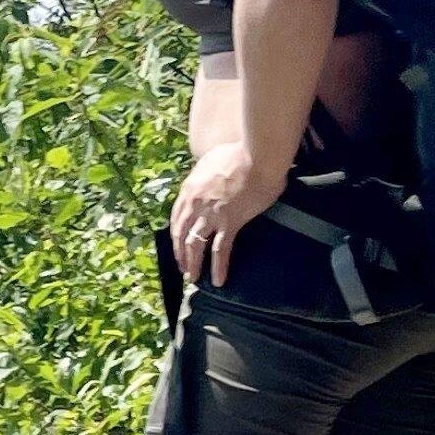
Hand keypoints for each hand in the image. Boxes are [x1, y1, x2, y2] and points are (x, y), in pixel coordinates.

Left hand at [171, 143, 282, 288]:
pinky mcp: (229, 222)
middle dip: (180, 254)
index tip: (178, 244)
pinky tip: (219, 280)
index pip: (176, 217)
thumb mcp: (212, 159)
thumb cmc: (241, 154)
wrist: (258, 155)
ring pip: (194, 245)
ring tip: (194, 278)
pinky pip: (219, 250)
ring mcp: (210, 214)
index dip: (176, 234)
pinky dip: (218, 267)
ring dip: (192, 264)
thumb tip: (209, 174)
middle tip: (183, 267)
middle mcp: (194, 203)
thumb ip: (206, 172)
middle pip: (181, 234)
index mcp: (189, 189)